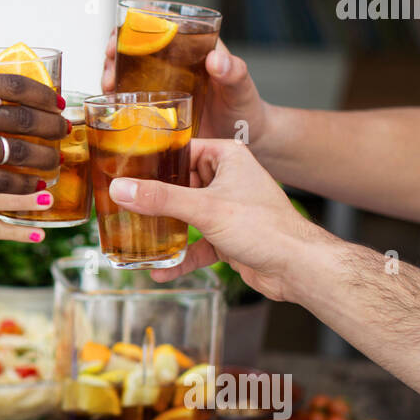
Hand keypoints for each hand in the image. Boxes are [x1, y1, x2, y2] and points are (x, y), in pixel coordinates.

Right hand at [0, 70, 63, 199]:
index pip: (15, 84)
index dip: (44, 94)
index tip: (57, 102)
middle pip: (26, 117)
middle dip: (52, 127)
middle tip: (64, 132)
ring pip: (20, 150)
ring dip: (45, 157)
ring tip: (56, 160)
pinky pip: (3, 179)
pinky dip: (24, 184)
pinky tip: (37, 186)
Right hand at [101, 35, 268, 142]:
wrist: (246, 140)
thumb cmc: (245, 107)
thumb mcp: (241, 87)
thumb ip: (234, 72)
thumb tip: (216, 59)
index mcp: (190, 48)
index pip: (155, 26)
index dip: (132, 26)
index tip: (118, 35)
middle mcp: (170, 65)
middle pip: (132, 49)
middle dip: (113, 53)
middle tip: (109, 66)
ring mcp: (160, 89)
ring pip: (125, 75)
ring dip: (109, 77)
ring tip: (107, 88)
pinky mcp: (155, 112)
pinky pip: (129, 103)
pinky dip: (115, 103)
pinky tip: (110, 109)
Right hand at [106, 139, 322, 301]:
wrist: (298, 268)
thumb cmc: (266, 227)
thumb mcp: (205, 208)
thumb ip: (160, 198)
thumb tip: (121, 189)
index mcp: (227, 157)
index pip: (181, 149)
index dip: (153, 159)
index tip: (124, 168)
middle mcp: (227, 178)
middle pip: (179, 183)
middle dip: (154, 198)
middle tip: (122, 203)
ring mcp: (228, 208)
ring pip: (186, 214)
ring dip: (165, 229)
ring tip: (136, 236)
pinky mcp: (228, 236)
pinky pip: (196, 243)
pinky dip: (180, 256)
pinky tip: (161, 271)